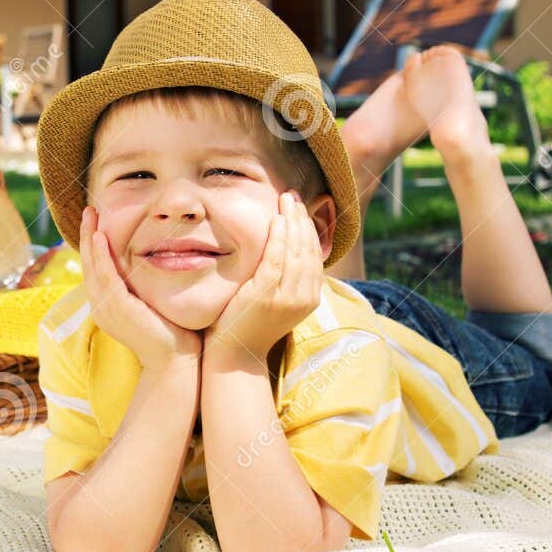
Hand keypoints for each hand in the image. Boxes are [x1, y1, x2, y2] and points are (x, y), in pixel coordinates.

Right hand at [79, 205, 201, 371]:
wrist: (175, 360)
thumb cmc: (171, 333)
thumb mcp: (152, 303)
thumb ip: (145, 285)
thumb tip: (156, 263)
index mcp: (107, 306)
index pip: (95, 270)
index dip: (92, 245)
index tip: (95, 222)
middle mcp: (101, 307)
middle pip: (88, 264)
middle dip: (86, 235)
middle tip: (88, 210)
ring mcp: (106, 308)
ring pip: (92, 266)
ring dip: (90, 238)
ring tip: (91, 214)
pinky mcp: (117, 308)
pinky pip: (105, 275)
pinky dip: (101, 255)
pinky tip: (100, 236)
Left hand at [204, 191, 321, 364]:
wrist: (236, 353)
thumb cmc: (251, 323)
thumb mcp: (278, 300)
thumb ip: (288, 279)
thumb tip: (290, 249)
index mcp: (311, 298)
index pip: (316, 255)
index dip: (310, 229)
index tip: (301, 209)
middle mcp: (304, 297)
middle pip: (309, 249)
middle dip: (302, 219)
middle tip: (293, 197)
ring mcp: (286, 297)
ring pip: (296, 251)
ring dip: (292, 222)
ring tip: (286, 202)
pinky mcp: (266, 294)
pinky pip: (277, 259)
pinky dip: (279, 237)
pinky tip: (276, 221)